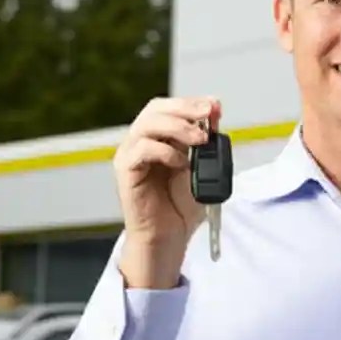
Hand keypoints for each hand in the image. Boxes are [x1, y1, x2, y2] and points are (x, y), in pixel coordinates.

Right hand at [112, 96, 219, 289]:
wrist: (169, 236)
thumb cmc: (181, 205)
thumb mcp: (201, 167)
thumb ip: (206, 141)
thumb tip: (214, 114)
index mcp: (158, 138)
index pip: (169, 107)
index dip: (191, 102)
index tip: (214, 105)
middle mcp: (141, 141)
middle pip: (156, 109)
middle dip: (185, 108)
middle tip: (208, 113)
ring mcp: (131, 154)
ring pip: (147, 124)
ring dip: (178, 127)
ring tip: (200, 139)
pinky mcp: (125, 171)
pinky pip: (141, 149)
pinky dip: (165, 151)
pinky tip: (180, 163)